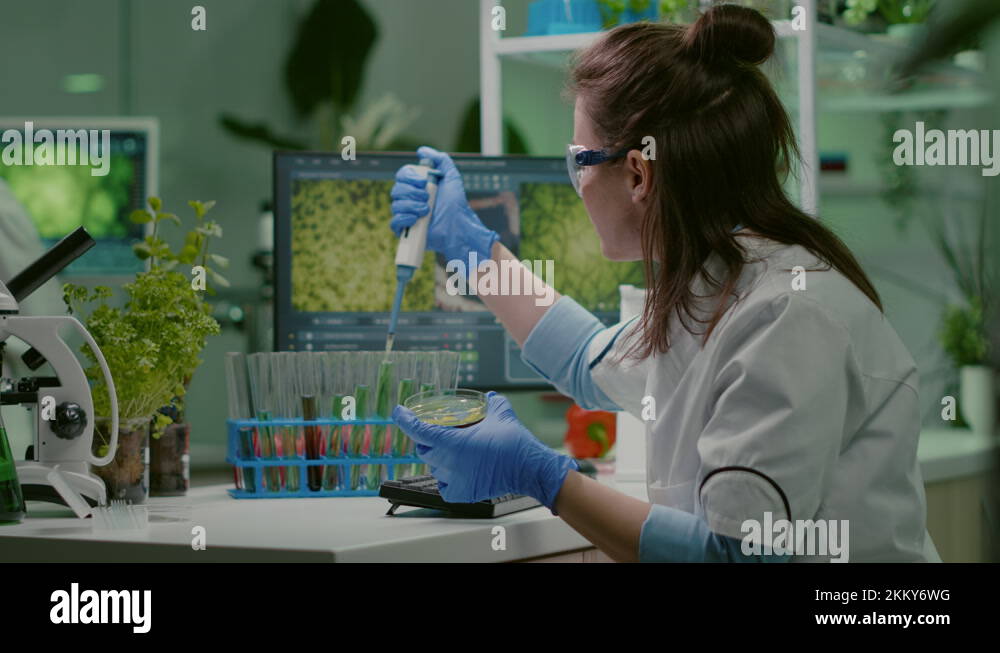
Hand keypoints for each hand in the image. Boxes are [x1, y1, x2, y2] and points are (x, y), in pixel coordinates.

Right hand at [389, 146, 498, 266]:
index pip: (402, 175)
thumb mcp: (452, 177)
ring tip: (427, 211)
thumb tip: (423, 150)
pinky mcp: (405, 229)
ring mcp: (406, 214)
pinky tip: (416, 219)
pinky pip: (394, 222)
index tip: (423, 181)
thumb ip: (441, 160)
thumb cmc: (456, 205)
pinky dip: (404, 218)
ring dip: (412, 206)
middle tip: (427, 198)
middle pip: (396, 189)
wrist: (458, 227)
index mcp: (418, 186)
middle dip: (412, 193)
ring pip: (395, 205)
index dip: (410, 176)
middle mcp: (410, 199)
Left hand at [392, 391, 578, 510]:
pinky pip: (444, 486)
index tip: (399, 413)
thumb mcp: (502, 413)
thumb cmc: (514, 443)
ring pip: (434, 467)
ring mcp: (455, 479)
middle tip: (437, 433)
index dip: (405, 420)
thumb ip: (492, 402)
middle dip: (427, 440)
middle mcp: (449, 462)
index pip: (418, 430)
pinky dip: (445, 479)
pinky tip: (454, 471)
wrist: (528, 468)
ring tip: (452, 451)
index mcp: (453, 442)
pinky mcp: (462, 493)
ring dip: (438, 458)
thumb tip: (489, 396)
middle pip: (424, 449)